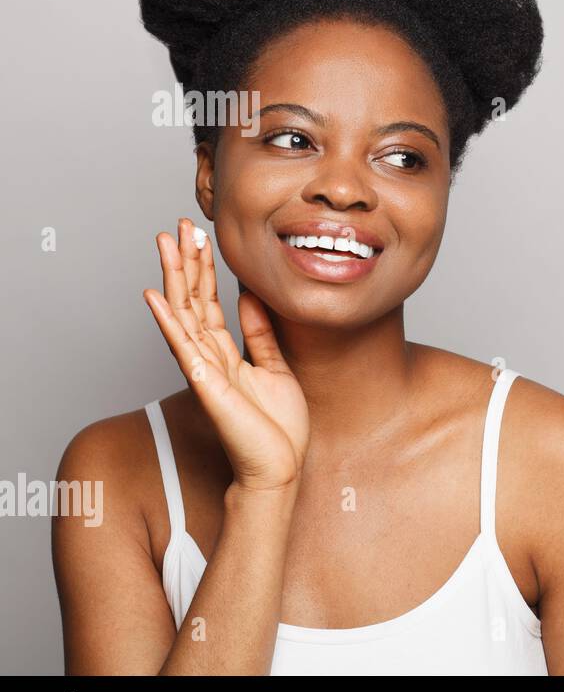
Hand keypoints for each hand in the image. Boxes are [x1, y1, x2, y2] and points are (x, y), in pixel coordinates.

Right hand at [144, 218, 308, 489]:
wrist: (280, 466)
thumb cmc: (278, 426)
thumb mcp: (275, 367)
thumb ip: (260, 333)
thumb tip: (251, 295)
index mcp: (227, 353)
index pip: (209, 302)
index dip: (204, 269)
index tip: (199, 235)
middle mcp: (210, 357)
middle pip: (191, 300)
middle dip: (185, 262)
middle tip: (176, 225)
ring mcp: (204, 369)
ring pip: (184, 314)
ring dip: (174, 277)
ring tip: (164, 243)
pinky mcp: (207, 384)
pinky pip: (185, 347)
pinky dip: (169, 320)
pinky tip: (155, 296)